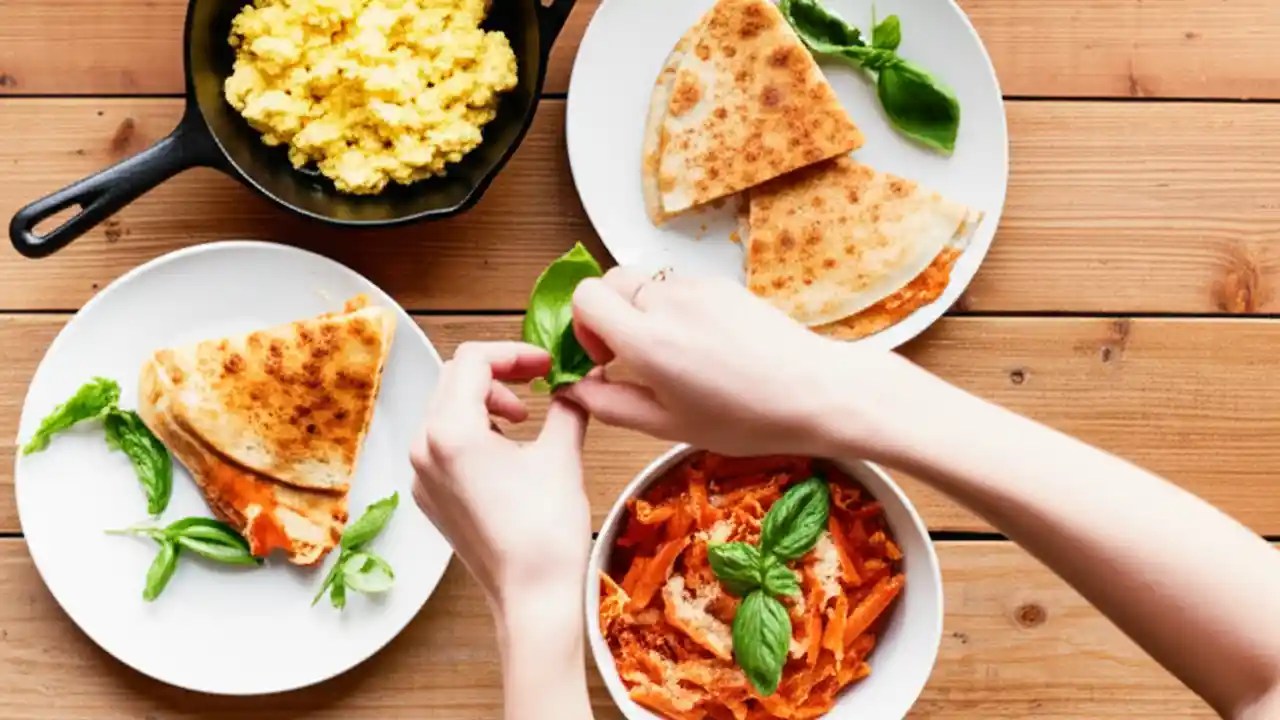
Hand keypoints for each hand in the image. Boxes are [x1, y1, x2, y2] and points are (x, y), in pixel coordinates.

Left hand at [410, 342, 589, 612]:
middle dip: (498, 373)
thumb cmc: (546, 531)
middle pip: (454, 379)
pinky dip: (471, 431)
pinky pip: (441, 444)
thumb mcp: (563, 454)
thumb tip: (578, 383)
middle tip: (537, 381)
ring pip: (445, 410)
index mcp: (451, 431)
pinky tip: (504, 449)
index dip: (514, 352)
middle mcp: (424, 449)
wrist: (532, 595)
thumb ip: (569, 406)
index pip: (474, 359)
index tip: (545, 364)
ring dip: (484, 400)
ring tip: (522, 419)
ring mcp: (422, 476)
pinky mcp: (429, 497)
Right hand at [564, 270, 936, 460]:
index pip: (585, 296)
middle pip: (610, 282)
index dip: (583, 325)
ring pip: (647, 285)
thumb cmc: (749, 418)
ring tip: (675, 356)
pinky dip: (677, 310)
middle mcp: (669, 303)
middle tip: (629, 353)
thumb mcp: (669, 426)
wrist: (818, 392)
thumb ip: (611, 405)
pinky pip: (681, 288)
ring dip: (645, 313)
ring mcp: (699, 288)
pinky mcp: (723, 284)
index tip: (603, 355)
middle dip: (608, 314)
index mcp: (648, 340)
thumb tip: (576, 390)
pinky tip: (704, 346)